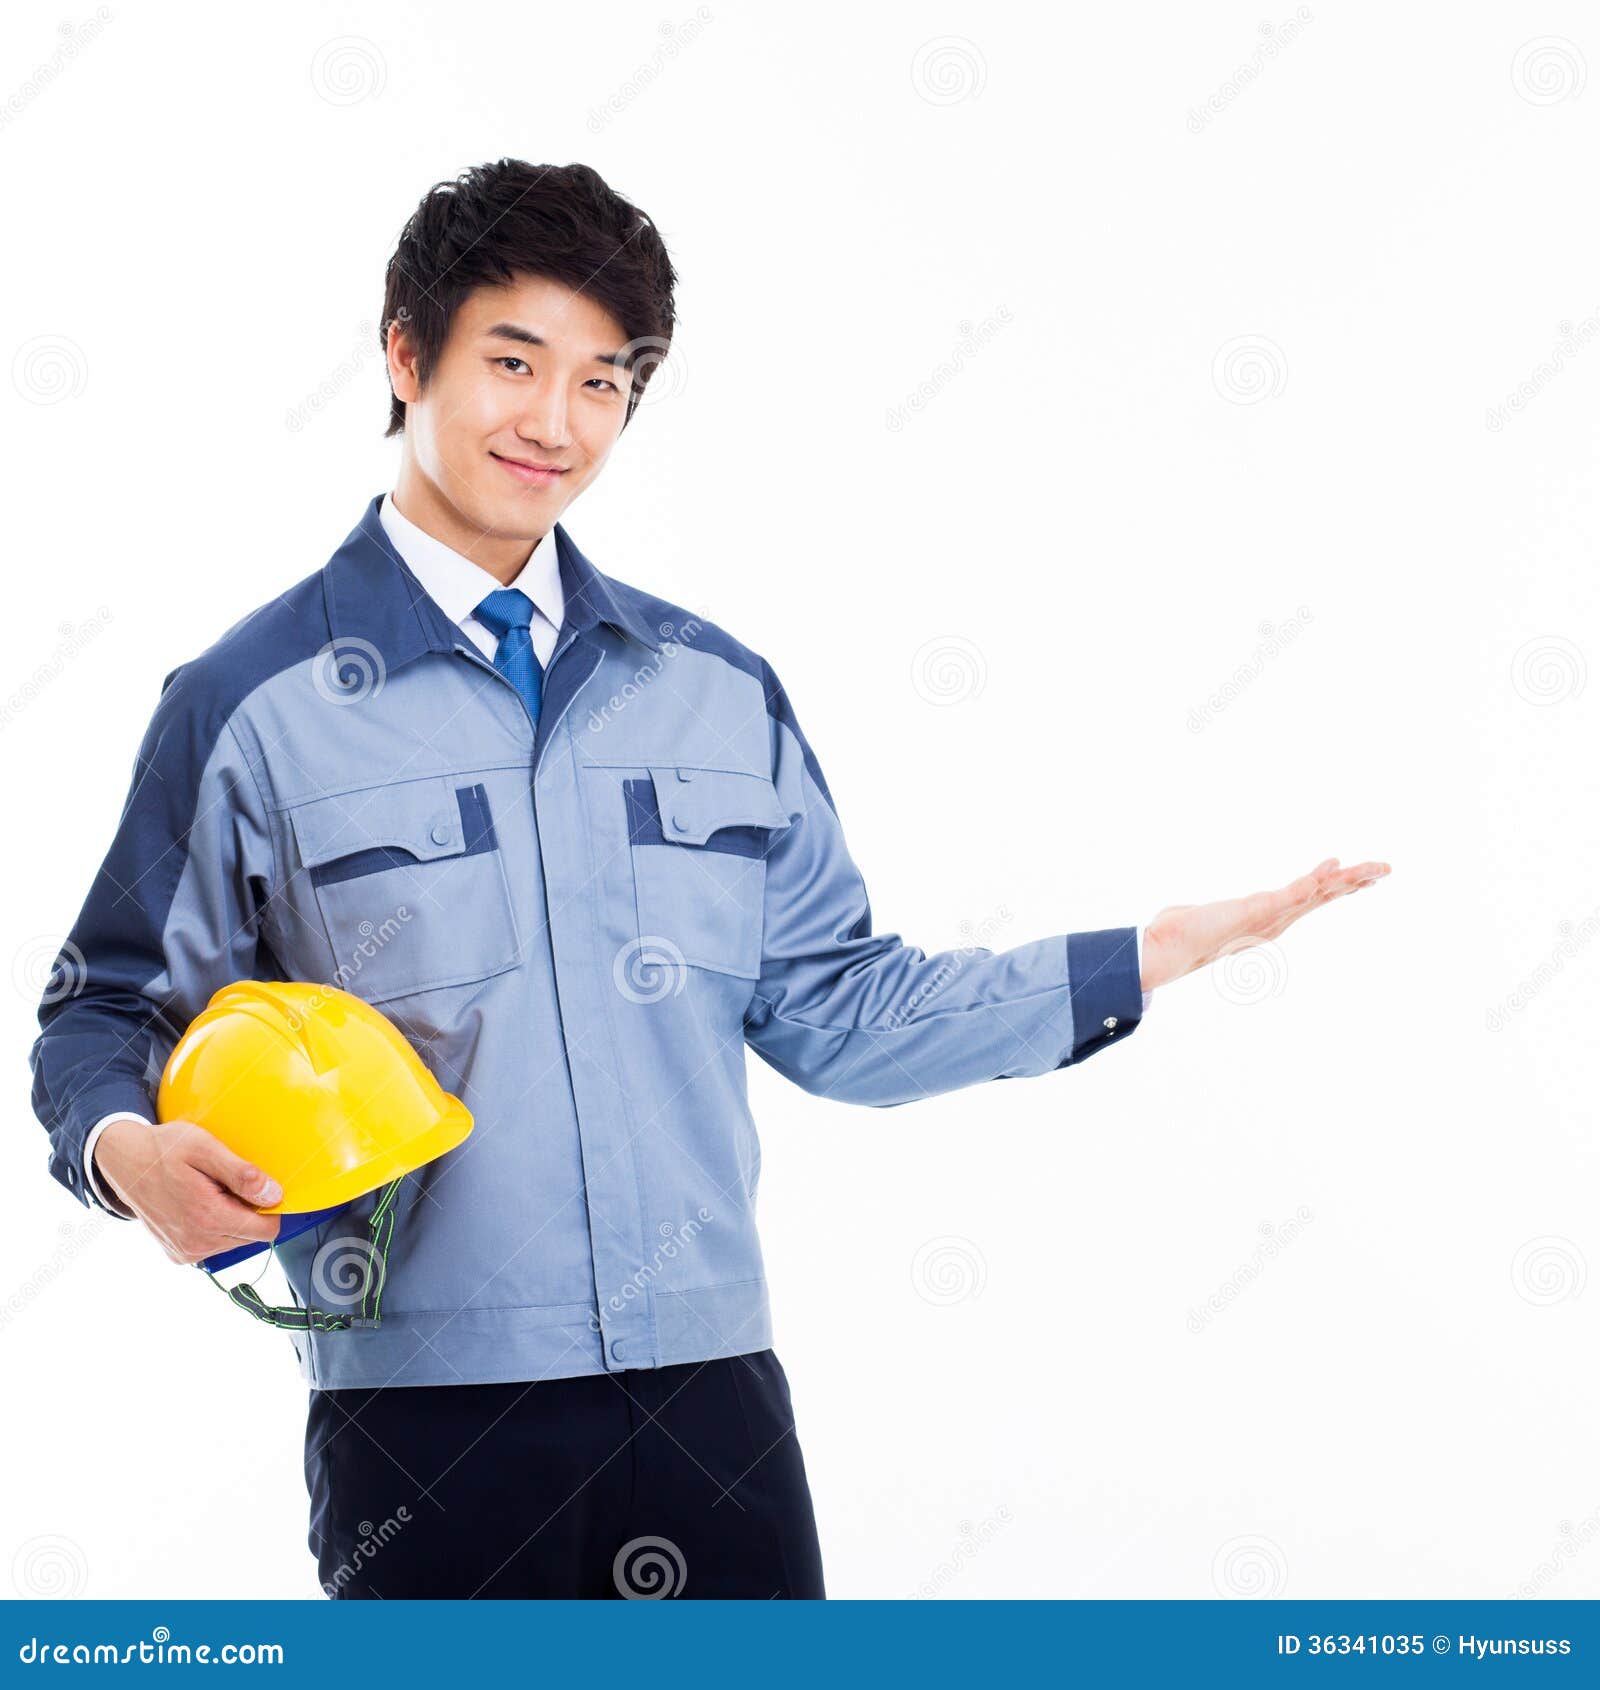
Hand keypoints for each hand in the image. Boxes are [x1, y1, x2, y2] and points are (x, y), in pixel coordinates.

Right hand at [93, 1116, 284, 1265]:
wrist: (125, 1162)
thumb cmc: (164, 1150)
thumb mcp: (206, 1149)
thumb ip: (242, 1174)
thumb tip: (274, 1195)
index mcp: (207, 1218)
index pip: (266, 1229)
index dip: (269, 1206)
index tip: (257, 1186)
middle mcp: (197, 1243)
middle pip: (251, 1235)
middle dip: (247, 1210)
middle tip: (224, 1184)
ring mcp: (186, 1251)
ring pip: (233, 1240)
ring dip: (230, 1217)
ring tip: (208, 1191)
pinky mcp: (178, 1253)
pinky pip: (213, 1244)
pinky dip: (214, 1225)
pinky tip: (198, 1204)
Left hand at [1139, 856, 1389, 991]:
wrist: (1167, 948)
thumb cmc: (1181, 934)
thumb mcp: (1208, 916)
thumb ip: (1212, 913)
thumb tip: (1189, 912)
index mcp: (1269, 919)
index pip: (1311, 898)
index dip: (1337, 886)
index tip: (1363, 876)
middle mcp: (1275, 920)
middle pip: (1324, 896)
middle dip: (1356, 882)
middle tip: (1387, 869)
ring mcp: (1269, 916)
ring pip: (1317, 894)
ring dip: (1347, 879)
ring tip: (1376, 868)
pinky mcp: (1257, 910)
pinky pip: (1291, 893)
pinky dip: (1312, 879)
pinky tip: (1333, 865)